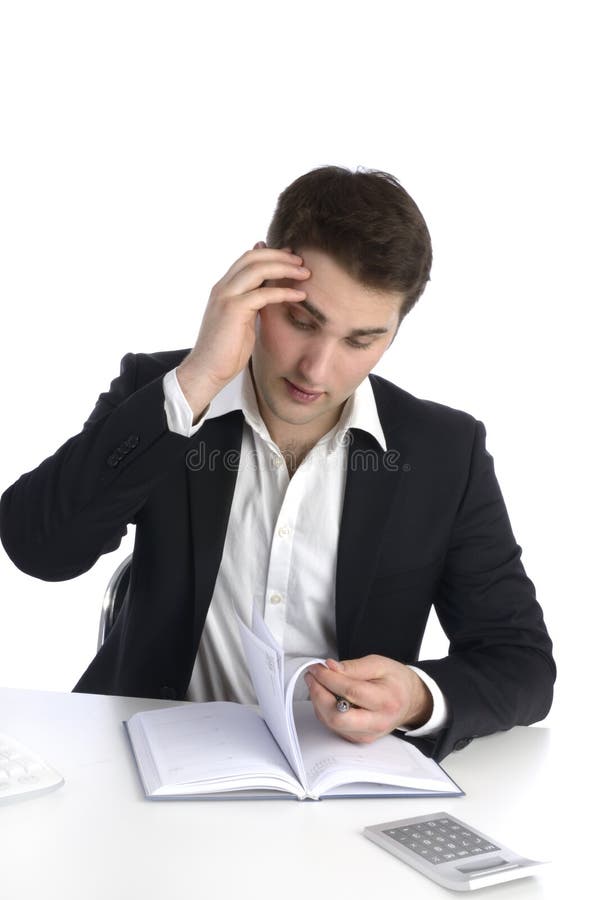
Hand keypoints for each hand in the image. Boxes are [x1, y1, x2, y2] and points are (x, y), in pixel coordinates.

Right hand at [176, 243, 309, 418]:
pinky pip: (264, 293)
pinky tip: (300, 296)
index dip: (271, 254)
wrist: (207, 370)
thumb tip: (266, 293)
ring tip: (305, 274)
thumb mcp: (242, 320)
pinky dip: (284, 292)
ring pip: (258, 269)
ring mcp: (226, 297)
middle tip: (302, 261)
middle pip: (253, 257)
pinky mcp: (234, 309)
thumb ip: (252, 303)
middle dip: (280, 255)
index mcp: (224, 288)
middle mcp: (223, 288)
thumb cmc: (226, 351)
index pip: (247, 259)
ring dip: (285, 268)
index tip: (292, 257)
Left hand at [304, 655, 432, 743]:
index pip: (350, 692)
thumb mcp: (379, 664)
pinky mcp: (358, 738)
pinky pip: (334, 726)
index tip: (317, 667)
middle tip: (312, 676)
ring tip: (317, 682)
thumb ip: (353, 667)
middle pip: (338, 717)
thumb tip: (330, 668)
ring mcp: (367, 734)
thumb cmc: (395, 681)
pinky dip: (324, 710)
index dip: (328, 679)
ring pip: (332, 723)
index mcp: (385, 701)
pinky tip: (326, 695)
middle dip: (318, 695)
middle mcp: (376, 723)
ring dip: (318, 701)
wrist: (410, 701)